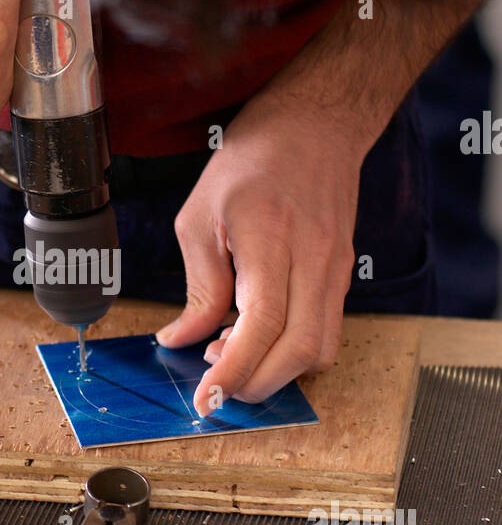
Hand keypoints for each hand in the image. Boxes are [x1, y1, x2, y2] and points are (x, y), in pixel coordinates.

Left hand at [156, 92, 360, 409]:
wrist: (316, 124)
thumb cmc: (252, 160)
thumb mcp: (200, 215)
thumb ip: (198, 286)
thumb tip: (181, 340)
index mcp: (271, 239)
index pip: (263, 325)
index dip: (235, 371)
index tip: (207, 400)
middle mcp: (314, 260)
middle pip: (300, 351)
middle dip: (255, 383)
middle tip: (215, 383)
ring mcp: (336, 270)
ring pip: (320, 350)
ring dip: (277, 371)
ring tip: (232, 352)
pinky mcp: (343, 276)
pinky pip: (325, 332)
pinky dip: (291, 351)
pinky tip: (257, 335)